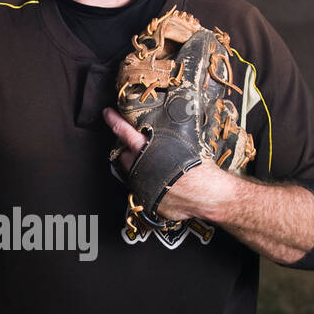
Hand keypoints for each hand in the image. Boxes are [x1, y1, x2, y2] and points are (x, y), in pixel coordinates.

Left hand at [102, 105, 236, 221]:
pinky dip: (147, 183)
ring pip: (130, 172)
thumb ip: (165, 139)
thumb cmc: (198, 167)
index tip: (107, 114)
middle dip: (129, 149)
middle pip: (123, 154)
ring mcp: (139, 185)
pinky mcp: (145, 200)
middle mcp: (138, 167)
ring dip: (137, 166)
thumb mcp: (183, 143)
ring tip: (154, 164)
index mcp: (145, 149)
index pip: (123, 131)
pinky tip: (162, 181)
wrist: (206, 194)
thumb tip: (161, 132)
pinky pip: (141, 189)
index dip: (113, 120)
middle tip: (141, 145)